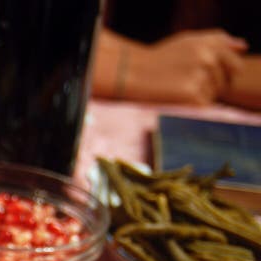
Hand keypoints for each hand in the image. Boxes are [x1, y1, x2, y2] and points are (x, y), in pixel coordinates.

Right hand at [124, 29, 246, 104]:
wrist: (131, 74)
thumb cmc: (159, 59)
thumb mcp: (187, 41)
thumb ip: (217, 40)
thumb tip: (242, 46)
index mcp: (210, 42)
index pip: (235, 64)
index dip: (220, 73)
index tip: (198, 73)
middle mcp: (208, 57)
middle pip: (226, 81)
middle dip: (210, 84)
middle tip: (185, 81)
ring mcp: (200, 76)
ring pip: (214, 94)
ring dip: (200, 95)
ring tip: (177, 87)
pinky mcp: (192, 94)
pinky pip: (204, 105)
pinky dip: (192, 105)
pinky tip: (176, 97)